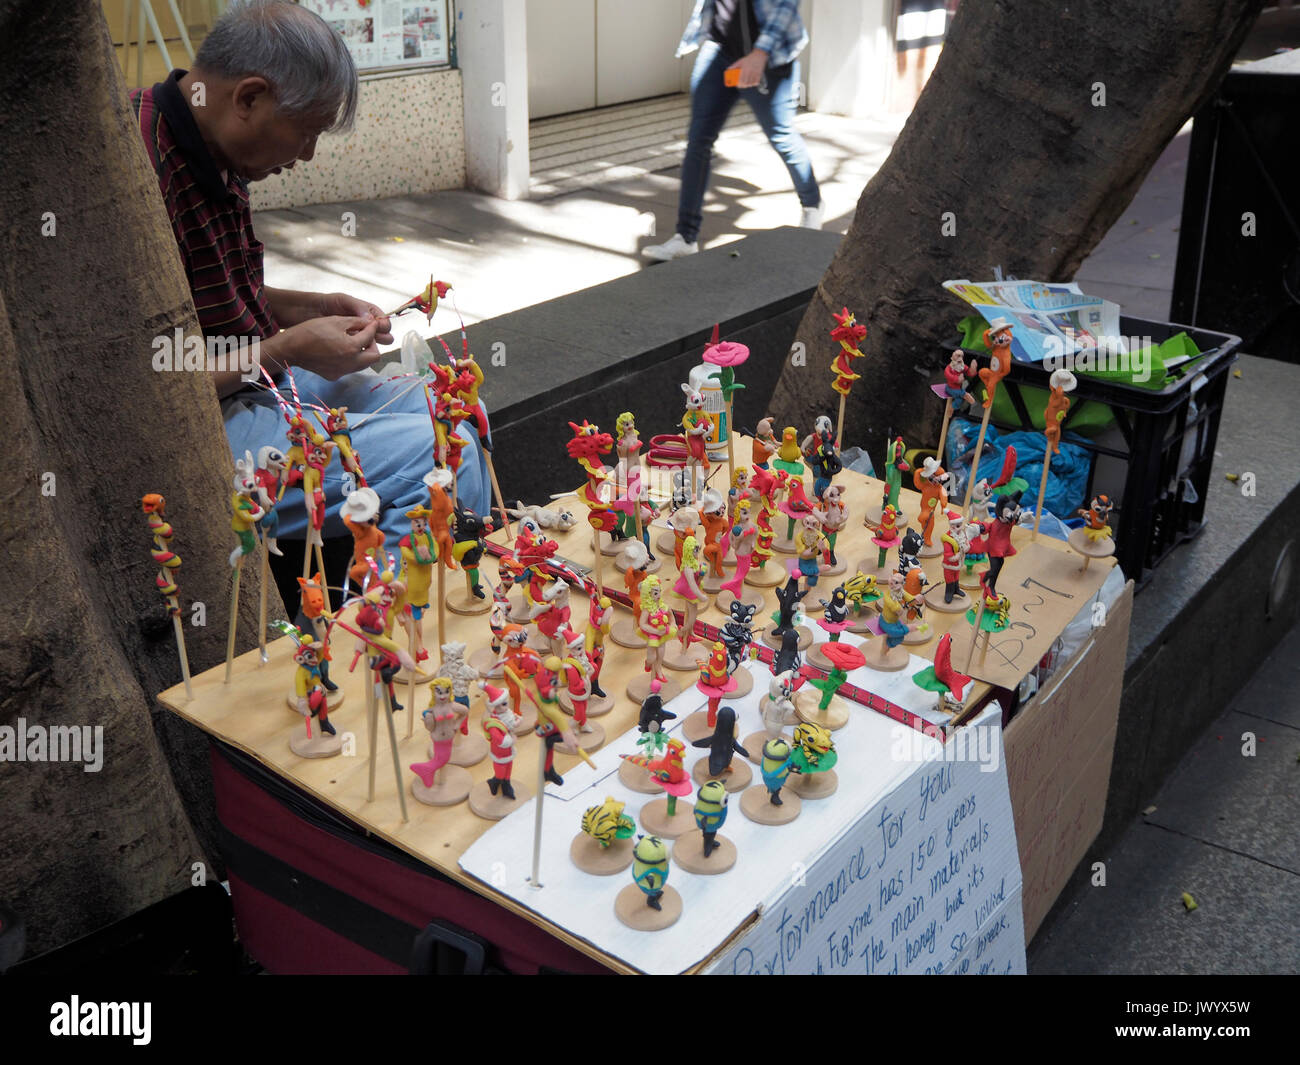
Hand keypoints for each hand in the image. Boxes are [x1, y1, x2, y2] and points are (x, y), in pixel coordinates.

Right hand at [267, 316, 381, 379]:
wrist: (290, 348)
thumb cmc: (311, 331)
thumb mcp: (335, 321)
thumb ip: (356, 321)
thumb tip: (369, 322)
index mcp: (351, 348)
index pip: (370, 337)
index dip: (372, 328)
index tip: (372, 324)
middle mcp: (350, 363)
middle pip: (374, 357)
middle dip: (372, 344)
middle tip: (365, 335)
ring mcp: (342, 372)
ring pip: (363, 364)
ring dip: (362, 353)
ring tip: (353, 342)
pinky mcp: (334, 376)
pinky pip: (349, 368)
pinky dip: (350, 360)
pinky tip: (341, 350)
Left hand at [320, 292, 393, 346]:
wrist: (309, 312)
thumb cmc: (326, 303)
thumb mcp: (343, 300)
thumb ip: (358, 307)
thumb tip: (371, 319)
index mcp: (368, 312)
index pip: (384, 321)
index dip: (383, 325)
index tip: (377, 327)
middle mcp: (366, 325)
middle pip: (383, 334)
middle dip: (382, 337)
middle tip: (375, 338)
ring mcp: (359, 336)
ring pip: (373, 344)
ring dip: (371, 345)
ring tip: (363, 343)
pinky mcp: (350, 346)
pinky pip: (360, 350)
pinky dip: (359, 349)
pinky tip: (352, 347)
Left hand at [728, 49, 768, 88]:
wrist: (759, 55)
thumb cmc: (749, 59)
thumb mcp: (740, 61)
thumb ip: (734, 65)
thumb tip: (728, 69)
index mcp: (744, 68)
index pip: (741, 79)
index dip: (739, 84)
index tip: (738, 84)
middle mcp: (750, 71)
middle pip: (746, 83)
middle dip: (743, 85)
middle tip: (742, 85)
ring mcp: (755, 73)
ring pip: (751, 83)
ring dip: (748, 85)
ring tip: (747, 83)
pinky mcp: (759, 74)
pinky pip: (756, 82)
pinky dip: (754, 83)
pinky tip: (752, 82)